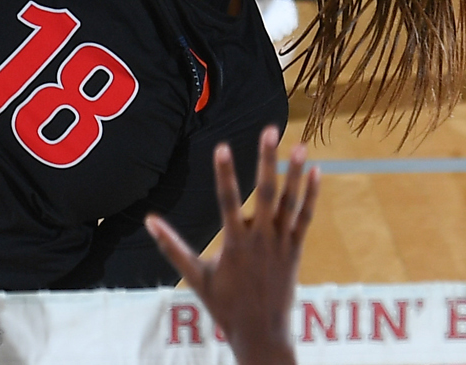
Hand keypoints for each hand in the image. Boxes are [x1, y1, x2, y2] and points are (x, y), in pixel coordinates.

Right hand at [146, 127, 318, 364]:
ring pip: (289, 203)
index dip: (224, 174)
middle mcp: (260, 240)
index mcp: (235, 244)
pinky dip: (310, 196)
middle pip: (264, 193)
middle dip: (266, 161)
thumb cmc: (225, 306)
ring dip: (294, 174)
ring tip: (299, 146)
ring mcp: (281, 244)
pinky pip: (304, 219)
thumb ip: (172, 247)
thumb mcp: (195, 278)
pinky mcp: (294, 250)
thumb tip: (149, 221)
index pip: (227, 201)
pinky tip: (316, 172)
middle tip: (270, 131)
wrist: (261, 334)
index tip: (222, 146)